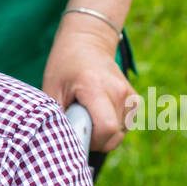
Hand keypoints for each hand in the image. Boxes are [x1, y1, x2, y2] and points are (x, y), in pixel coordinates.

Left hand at [41, 15, 133, 152]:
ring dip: (103, 134)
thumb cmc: (65, 64)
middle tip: (78, 124)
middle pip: (113, 136)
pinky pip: (125, 126)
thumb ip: (58, 117)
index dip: (91, 140)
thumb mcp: (52, 88)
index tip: (76, 133)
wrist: (87, 41)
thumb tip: (63, 144)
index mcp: (96, 87)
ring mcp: (128, 95)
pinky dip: (112, 127)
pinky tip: (98, 112)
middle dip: (95, 139)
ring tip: (87, 114)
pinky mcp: (134, 99)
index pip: (106, 128)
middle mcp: (117, 91)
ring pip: (120, 133)